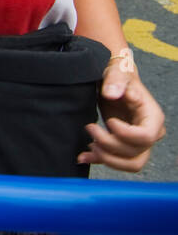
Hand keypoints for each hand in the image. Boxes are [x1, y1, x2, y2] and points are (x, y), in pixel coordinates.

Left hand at [80, 56, 165, 170]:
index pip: (146, 136)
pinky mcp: (125, 145)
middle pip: (135, 151)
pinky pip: (118, 161)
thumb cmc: (118, 74)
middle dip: (110, 144)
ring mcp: (138, 142)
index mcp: (152, 116)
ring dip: (107, 158)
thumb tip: (112, 94)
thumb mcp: (117, 71)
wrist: (113, 80)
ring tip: (89, 145)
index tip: (110, 122)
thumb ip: (115, 81)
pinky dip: (99, 161)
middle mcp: (149, 132)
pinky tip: (83, 156)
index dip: (125, 134)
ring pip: (130, 163)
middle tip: (90, 127)